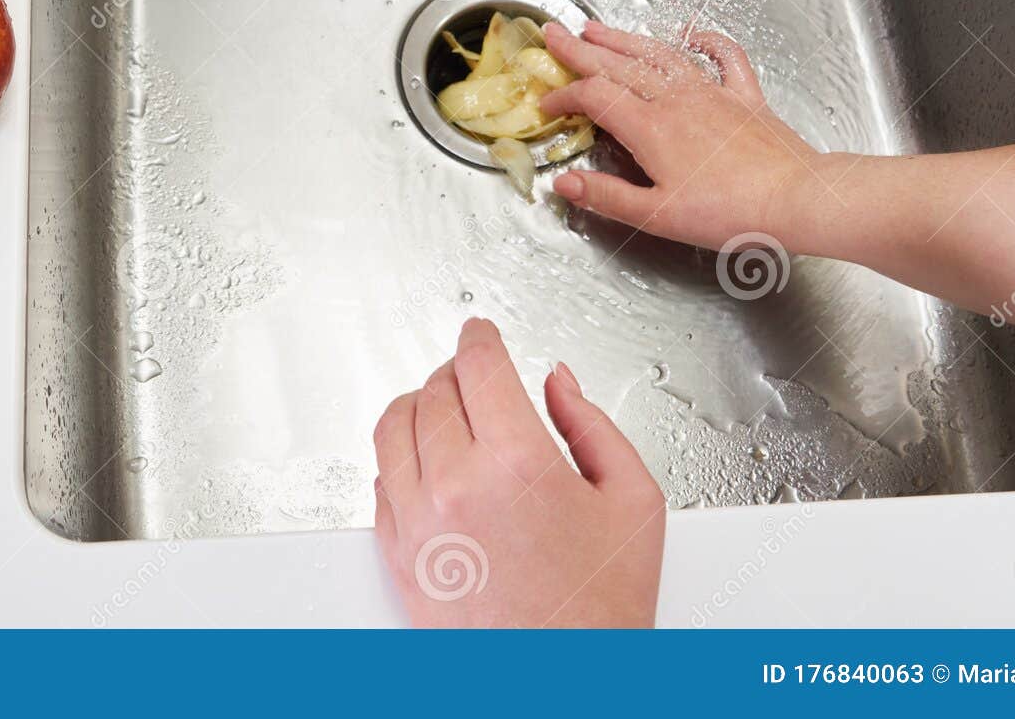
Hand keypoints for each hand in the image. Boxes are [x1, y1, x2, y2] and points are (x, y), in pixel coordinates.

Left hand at [372, 318, 664, 627]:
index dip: (479, 337)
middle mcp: (457, 485)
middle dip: (457, 372)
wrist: (564, 686)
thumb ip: (594, 425)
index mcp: (518, 462)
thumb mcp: (633, 502)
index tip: (480, 331)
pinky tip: (426, 460)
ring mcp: (419, 521)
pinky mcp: (398, 554)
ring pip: (393, 426)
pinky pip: (381, 479)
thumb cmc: (601, 611)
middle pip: (434, 390)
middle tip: (475, 375)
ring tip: (444, 407)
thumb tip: (558, 383)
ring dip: (418, 404)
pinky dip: (399, 456)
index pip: (479, 366)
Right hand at [539, 21, 822, 250]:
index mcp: (651, 128)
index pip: (595, 98)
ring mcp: (713, 94)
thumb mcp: (657, 216)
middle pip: (619, 65)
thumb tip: (564, 182)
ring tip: (599, 27)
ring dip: (625, 39)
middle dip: (581, 49)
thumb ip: (607, 196)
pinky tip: (691, 32)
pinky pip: (725, 57)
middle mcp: (677, 101)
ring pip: (660, 55)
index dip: (565, 97)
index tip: (547, 104)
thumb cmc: (730, 213)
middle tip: (554, 34)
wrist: (797, 200)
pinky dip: (706, 40)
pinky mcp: (746, 97)